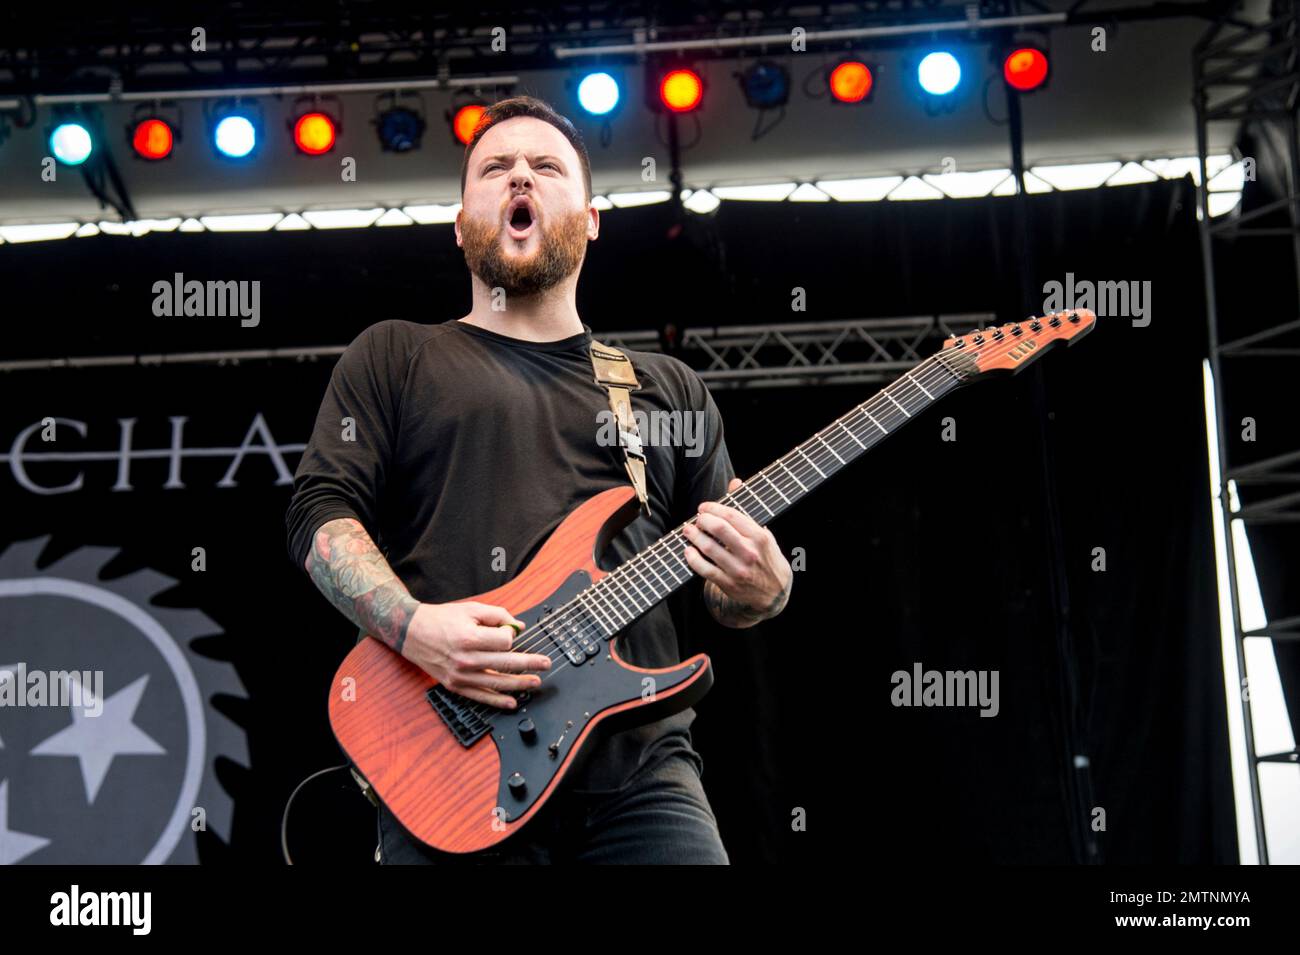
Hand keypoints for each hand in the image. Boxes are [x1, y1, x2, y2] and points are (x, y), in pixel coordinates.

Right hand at [401, 602, 551, 709]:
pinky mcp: (455, 685)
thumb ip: (497, 615)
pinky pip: (480, 696)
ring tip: (535, 683)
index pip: (505, 642)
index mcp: (469, 638)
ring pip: (497, 683)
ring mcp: (460, 675)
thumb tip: (518, 627)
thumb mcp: (470, 609)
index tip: (509, 632)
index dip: (511, 636)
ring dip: (519, 684)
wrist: (411, 632)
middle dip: (530, 663)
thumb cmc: (441, 619)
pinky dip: (497, 701)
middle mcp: (465, 659)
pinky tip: (512, 702)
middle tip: (545, 663)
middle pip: (506, 664)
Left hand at [683, 477, 792, 623]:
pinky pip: (704, 569)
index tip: (703, 507)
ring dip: (693, 536)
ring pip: (708, 548)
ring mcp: (738, 569)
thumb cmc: (766, 557)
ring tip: (688, 530)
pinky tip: (688, 551)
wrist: (775, 592)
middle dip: (702, 520)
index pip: (731, 515)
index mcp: (759, 536)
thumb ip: (745, 509)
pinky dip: (692, 558)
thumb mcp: (763, 533)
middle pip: (719, 529)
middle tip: (697, 519)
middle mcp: (749, 552)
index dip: (712, 508)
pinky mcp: (728, 584)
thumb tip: (735, 482)